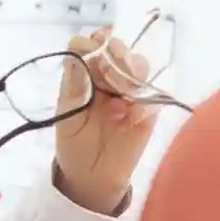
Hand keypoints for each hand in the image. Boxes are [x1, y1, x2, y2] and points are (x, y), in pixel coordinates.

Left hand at [53, 27, 159, 214]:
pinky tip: (129, 117)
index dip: (91, 44)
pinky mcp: (148, 109)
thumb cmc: (74, 143)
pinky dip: (142, 100)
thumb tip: (79, 56)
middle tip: (108, 69)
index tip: (90, 53)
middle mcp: (108, 77)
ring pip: (139, 65)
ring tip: (117, 97)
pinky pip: (152, 94)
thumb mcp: (67, 115)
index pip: (89, 45)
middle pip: (117, 48)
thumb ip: (74, 86)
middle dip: (115, 51)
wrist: (93, 177)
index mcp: (84, 74)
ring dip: (129, 72)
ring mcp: (130, 91)